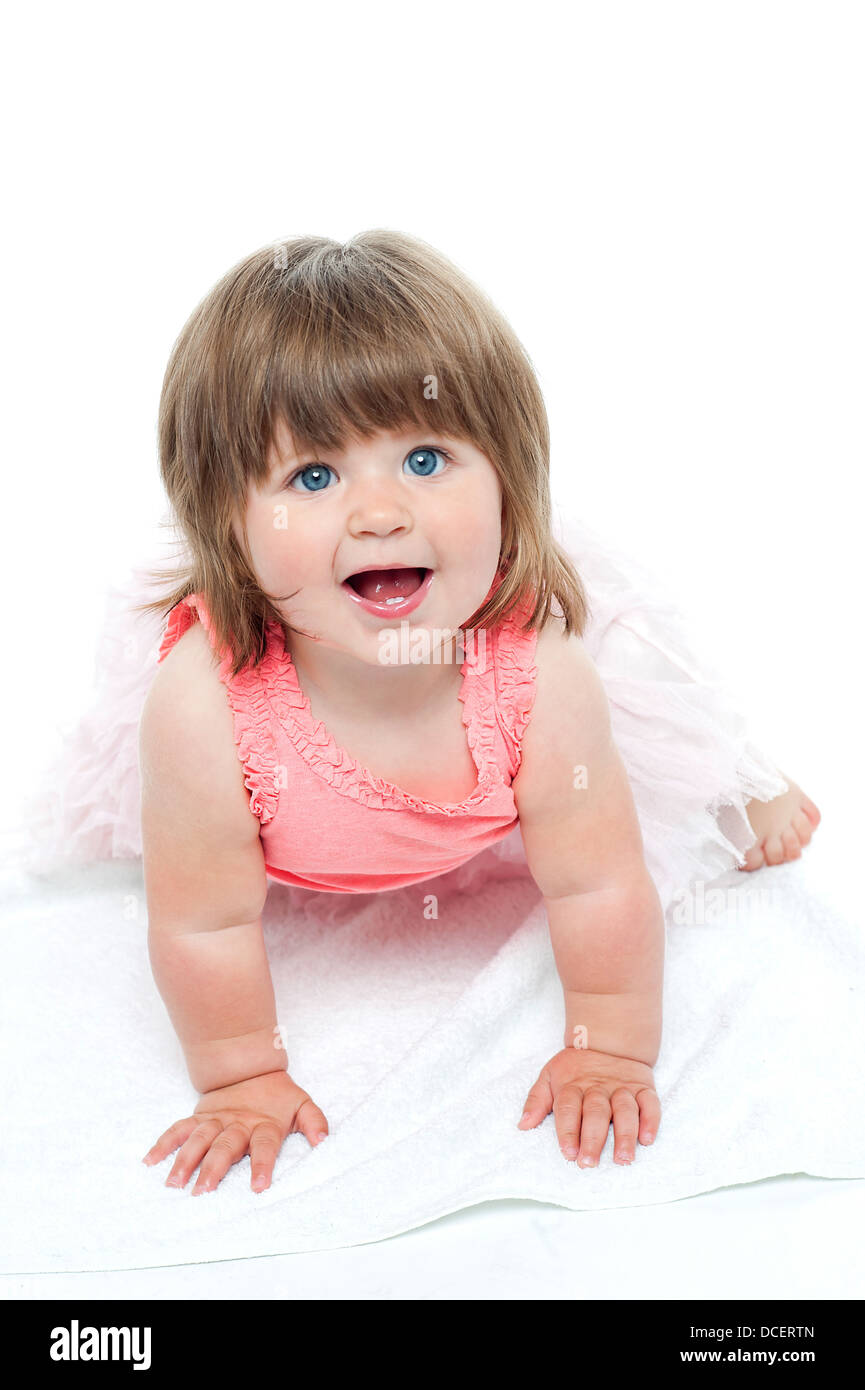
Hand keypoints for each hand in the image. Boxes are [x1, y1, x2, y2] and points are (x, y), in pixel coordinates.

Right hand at [142, 1069, 328, 1193]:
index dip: (262, 1164)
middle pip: (225, 1146)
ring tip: (174, 1184)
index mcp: (263, 1124)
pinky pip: (179, 1130)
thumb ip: (315, 1122)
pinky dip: (164, 1144)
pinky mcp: (199, 1117)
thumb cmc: (277, 1094)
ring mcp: (216, 1120)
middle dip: (213, 1169)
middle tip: (202, 1192)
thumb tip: (323, 1141)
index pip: (264, 1145)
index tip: (258, 1186)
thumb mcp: (302, 1104)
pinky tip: (150, 1161)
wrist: (249, 1065)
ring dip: (185, 1161)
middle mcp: (237, 1124)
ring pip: (199, 1139)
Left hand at [517, 1047, 659, 1166]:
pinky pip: (650, 1103)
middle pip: (596, 1113)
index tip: (568, 1152)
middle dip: (593, 1139)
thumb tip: (523, 1125)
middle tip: (589, 1163)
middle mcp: (598, 1088)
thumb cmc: (575, 1067)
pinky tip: (647, 1139)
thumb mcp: (549, 1076)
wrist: (608, 1041)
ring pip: (625, 1110)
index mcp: (573, 1085)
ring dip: (625, 1135)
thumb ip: (537, 1100)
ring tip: (623, 1158)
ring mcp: (622, 1088)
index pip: (568, 1108)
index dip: (568, 1130)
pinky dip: (650, 1120)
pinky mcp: (643, 1088)